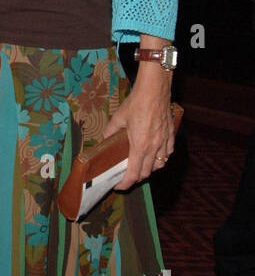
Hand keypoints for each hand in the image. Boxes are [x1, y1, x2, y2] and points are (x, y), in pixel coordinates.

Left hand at [104, 70, 173, 188]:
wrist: (154, 89)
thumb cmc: (136, 102)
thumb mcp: (119, 117)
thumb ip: (110, 131)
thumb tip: (104, 138)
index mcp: (139, 146)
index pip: (133, 174)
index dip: (125, 184)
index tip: (118, 186)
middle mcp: (154, 147)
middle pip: (146, 173)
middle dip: (136, 178)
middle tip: (126, 176)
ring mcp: (164, 141)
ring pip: (159, 165)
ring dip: (150, 169)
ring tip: (141, 166)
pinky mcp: (171, 134)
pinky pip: (168, 153)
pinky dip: (162, 158)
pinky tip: (156, 155)